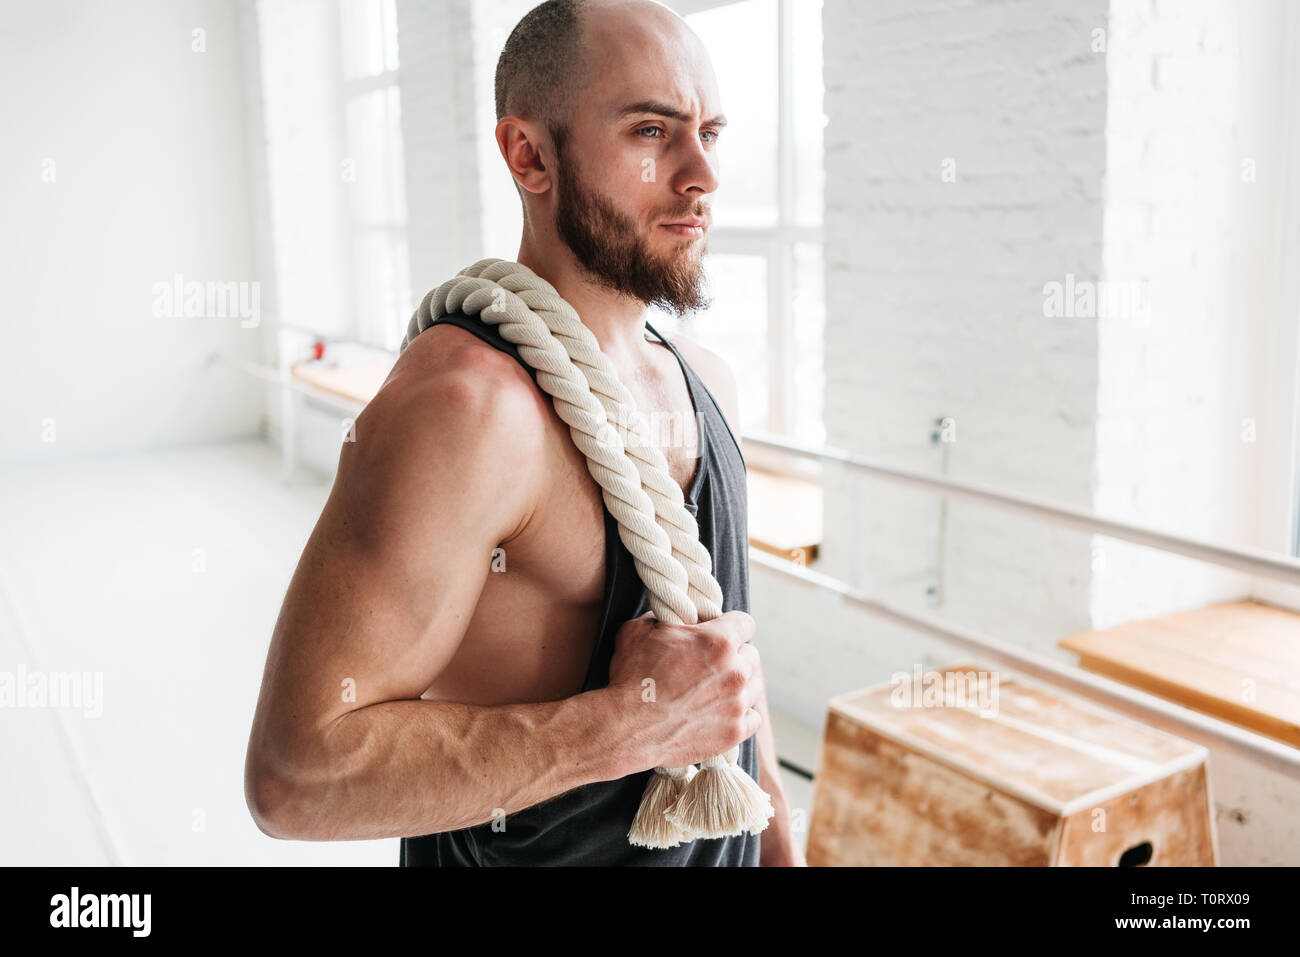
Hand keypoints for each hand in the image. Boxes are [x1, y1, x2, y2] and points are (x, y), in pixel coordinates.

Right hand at [607, 609, 762, 770]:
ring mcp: (738, 704)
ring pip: (755, 686)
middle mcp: (735, 671)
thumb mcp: (640, 630)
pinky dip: (741, 715)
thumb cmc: (631, 677)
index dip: (731, 626)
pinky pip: (753, 718)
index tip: (721, 633)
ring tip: (717, 690)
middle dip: (735, 656)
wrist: (626, 728)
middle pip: (751, 655)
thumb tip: (672, 612)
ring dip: (740, 685)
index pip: (745, 623)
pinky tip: (723, 712)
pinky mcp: (735, 732)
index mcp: (718, 641)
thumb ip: (665, 616)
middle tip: (712, 664)